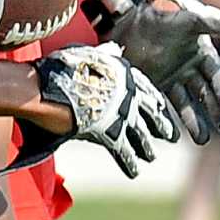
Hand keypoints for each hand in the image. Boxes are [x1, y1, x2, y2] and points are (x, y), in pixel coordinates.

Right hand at [32, 44, 179, 179]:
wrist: (47, 89)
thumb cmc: (60, 69)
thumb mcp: (86, 53)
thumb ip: (104, 53)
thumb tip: (115, 47)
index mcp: (124, 73)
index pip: (146, 88)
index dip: (154, 100)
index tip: (162, 108)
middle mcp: (128, 94)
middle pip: (150, 112)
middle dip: (161, 125)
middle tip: (172, 136)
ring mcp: (121, 114)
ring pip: (141, 134)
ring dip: (146, 148)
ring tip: (151, 157)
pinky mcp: (111, 133)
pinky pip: (124, 151)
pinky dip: (130, 163)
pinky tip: (134, 172)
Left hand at [106, 0, 219, 141]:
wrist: (128, 16)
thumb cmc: (164, 14)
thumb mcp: (191, 20)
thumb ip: (217, 23)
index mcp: (204, 54)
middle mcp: (191, 69)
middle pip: (209, 95)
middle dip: (218, 112)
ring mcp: (172, 78)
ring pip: (188, 104)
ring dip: (197, 122)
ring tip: (203, 139)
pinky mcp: (153, 85)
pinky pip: (164, 105)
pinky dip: (170, 120)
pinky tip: (175, 136)